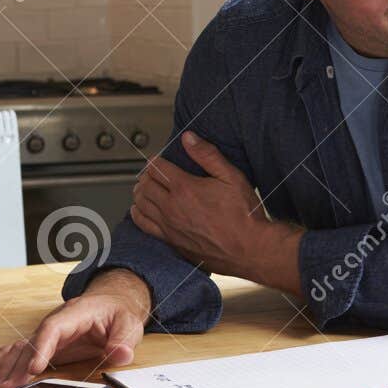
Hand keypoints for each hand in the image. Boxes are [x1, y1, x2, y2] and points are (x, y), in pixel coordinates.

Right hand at [0, 271, 150, 387]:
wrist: (111, 303)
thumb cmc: (117, 314)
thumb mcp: (129, 325)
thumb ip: (124, 340)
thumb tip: (121, 354)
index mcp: (75, 314)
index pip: (53, 329)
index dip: (41, 349)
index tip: (33, 369)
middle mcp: (55, 323)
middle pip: (31, 343)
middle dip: (17, 368)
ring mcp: (47, 333)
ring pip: (21, 349)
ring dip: (6, 368)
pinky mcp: (44, 344)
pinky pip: (19, 352)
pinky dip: (4, 364)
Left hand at [131, 132, 266, 276]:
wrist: (249, 249)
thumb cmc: (244, 215)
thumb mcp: (231, 177)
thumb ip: (207, 155)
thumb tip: (188, 138)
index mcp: (185, 188)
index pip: (158, 168)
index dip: (156, 161)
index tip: (158, 160)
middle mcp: (172, 207)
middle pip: (146, 185)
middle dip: (146, 175)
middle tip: (151, 173)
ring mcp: (169, 226)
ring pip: (141, 204)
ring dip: (140, 193)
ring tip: (143, 187)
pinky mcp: (171, 241)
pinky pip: (144, 225)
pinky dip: (138, 214)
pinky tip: (139, 210)